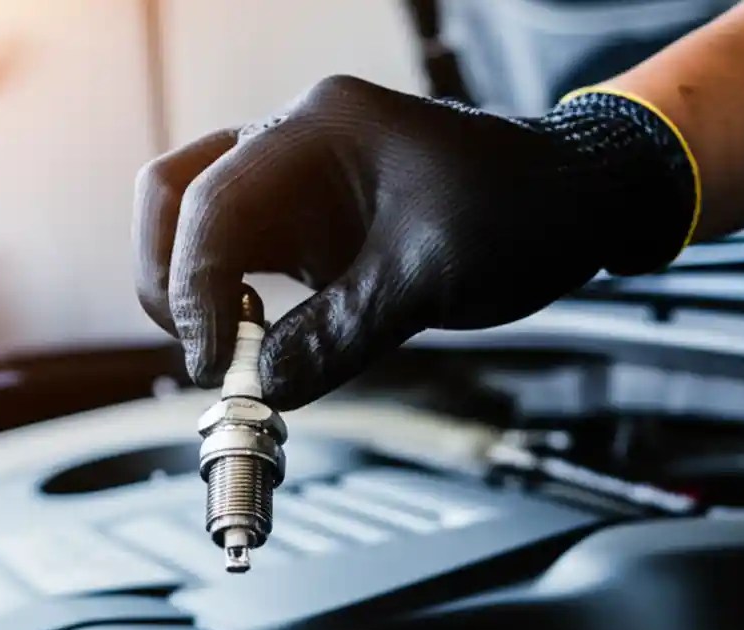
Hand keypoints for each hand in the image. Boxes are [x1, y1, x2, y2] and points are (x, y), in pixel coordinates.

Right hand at [133, 75, 692, 409]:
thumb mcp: (433, 276)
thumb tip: (265, 385)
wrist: (576, 198)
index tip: (212, 362)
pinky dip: (224, 303)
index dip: (194, 285)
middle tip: (200, 354)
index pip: (214, 201)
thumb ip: (340, 332)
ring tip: (224, 356)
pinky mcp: (307, 227)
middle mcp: (292, 146)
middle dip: (167, 277)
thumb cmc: (523, 207)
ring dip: (189, 292)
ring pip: (195, 228)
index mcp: (317, 129)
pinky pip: (236, 257)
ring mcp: (295, 185)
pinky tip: (250, 344)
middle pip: (175, 197)